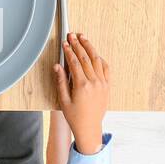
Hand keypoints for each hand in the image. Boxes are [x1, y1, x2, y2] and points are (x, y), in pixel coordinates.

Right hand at [53, 33, 108, 154]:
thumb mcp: (64, 99)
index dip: (69, 51)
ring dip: (90, 48)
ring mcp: (103, 84)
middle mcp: (94, 83)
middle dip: (78, 45)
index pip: (75, 63)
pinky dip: (100, 59)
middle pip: (86, 58)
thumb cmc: (75, 116)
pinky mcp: (107, 87)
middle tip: (72, 35)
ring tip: (83, 38)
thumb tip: (57, 66)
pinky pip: (105, 69)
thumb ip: (61, 81)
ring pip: (97, 60)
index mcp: (82, 86)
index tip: (64, 44)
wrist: (90, 128)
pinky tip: (95, 54)